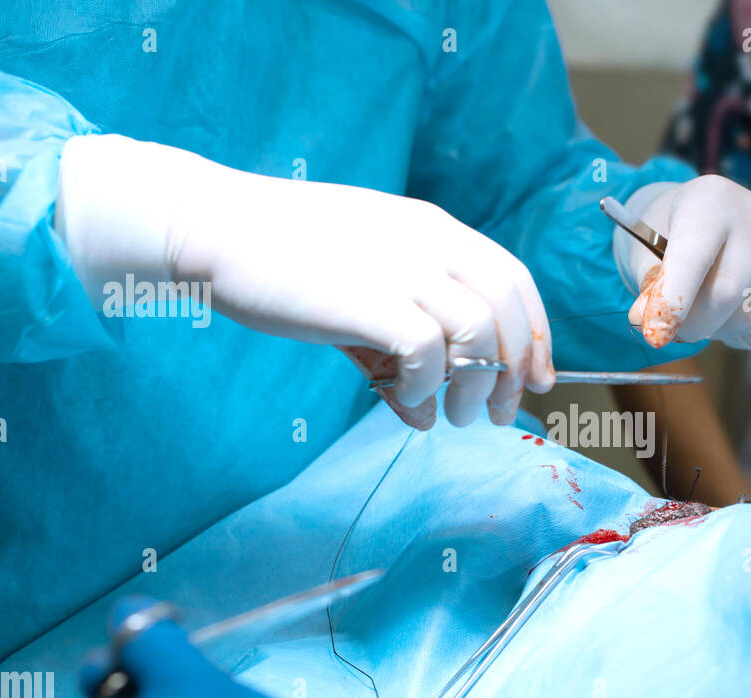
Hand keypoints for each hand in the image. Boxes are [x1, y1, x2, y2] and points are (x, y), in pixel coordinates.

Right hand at [57, 134, 554, 428]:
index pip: (514, 278)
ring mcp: (402, 269)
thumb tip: (428, 417)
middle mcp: (430, 242)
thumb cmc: (282, 257)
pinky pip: (430, 352)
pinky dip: (430, 386)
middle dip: (515, 369)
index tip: (536, 377)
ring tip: (457, 416)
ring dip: (478, 385)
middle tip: (502, 411)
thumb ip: (397, 351)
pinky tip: (412, 404)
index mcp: (433, 228)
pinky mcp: (369, 300)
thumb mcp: (358, 289)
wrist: (214, 229)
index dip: (536, 333)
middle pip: (510, 309)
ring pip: (480, 334)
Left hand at [617, 176, 750, 348]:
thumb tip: (654, 323)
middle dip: (693, 325)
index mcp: (712, 200)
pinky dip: (746, 339)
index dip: (672, 303)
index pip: (693, 260)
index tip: (655, 335)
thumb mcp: (647, 250)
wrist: (707, 215)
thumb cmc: (669, 235)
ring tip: (705, 314)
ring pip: (749, 317)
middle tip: (677, 328)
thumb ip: (649, 285)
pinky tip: (730, 320)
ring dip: (718, 332)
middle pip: (726, 295)